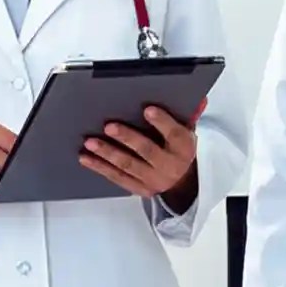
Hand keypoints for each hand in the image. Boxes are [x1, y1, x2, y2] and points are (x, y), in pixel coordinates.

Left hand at [79, 98, 206, 207]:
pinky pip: (117, 177)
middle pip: (147, 151)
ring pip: (128, 166)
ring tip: (90, 142)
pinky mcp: (138, 188)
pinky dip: (100, 167)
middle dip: (127, 138)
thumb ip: (189, 114)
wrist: (182, 184)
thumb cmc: (180, 150)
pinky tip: (86, 158)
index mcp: (183, 148)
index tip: (148, 109)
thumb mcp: (188, 132)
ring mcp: (152, 179)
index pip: (175, 134)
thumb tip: (198, 98)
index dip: (162, 122)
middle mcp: (169, 165)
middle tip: (109, 126)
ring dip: (107, 153)